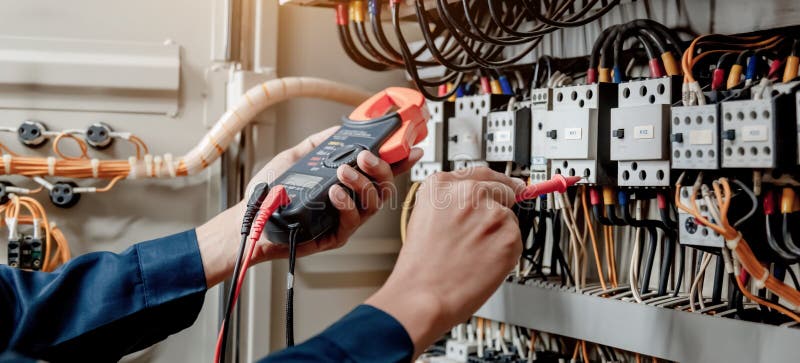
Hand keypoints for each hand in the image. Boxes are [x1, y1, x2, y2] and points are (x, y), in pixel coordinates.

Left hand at [197, 126, 422, 286]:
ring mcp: (344, 221)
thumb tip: (341, 128)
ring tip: (343, 171)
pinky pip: (351, 222)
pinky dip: (346, 204)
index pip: (379, 171)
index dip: (398, 160)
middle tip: (366, 155)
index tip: (411, 146)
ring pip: (372, 204)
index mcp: (346, 185)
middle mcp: (350, 203)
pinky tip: (334, 192)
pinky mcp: (334, 237)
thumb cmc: (270, 193)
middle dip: (381, 169)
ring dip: (361, 183)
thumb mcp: (296, 158)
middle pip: (383, 187)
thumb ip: (320, 143)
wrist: (249, 217)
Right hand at [365, 167, 524, 356]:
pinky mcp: (509, 236)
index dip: (497, 180)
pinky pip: (516, 239)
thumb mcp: (425, 217)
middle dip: (500, 207)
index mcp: (442, 185)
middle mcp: (469, 192)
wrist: (423, 295)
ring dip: (499, 233)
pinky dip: (505, 252)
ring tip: (474, 254)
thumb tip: (480, 199)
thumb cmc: (420, 266)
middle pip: (502, 189)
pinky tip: (483, 262)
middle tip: (487, 231)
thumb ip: (452, 201)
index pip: (481, 172)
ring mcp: (491, 213)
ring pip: (509, 217)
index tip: (509, 184)